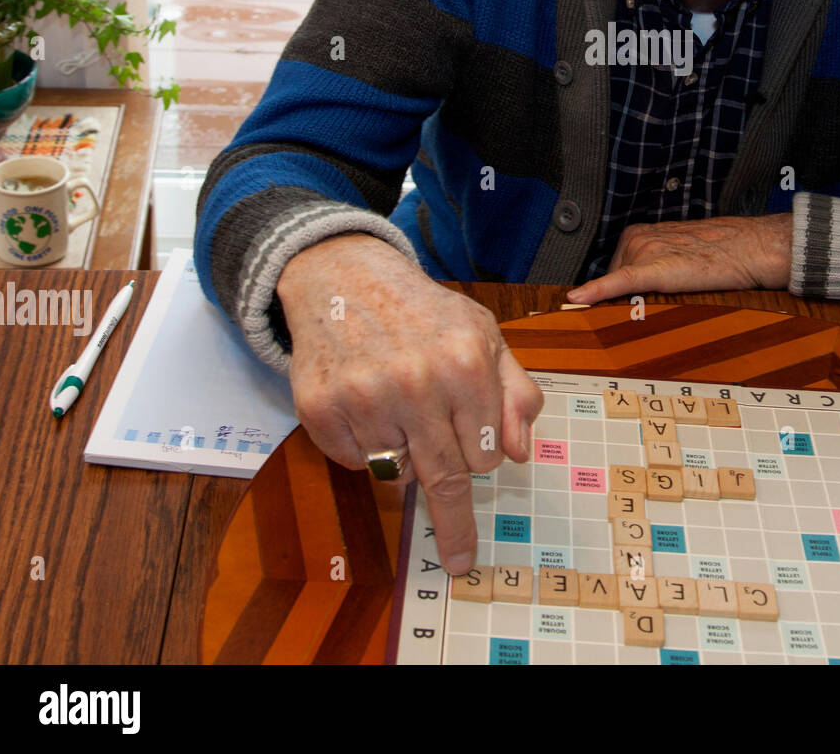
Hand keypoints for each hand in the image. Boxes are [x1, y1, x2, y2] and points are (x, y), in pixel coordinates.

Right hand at [276, 233, 542, 574]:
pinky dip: (366, 448)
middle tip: (461, 559)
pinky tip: (367, 405)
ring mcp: (364, 398)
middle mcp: (415, 382)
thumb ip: (514, 394)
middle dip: (454, 523)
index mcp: (465, 363)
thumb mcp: (485, 337)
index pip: (485, 454)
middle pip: (444, 480)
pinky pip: (355, 462)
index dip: (480, 453)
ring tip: (400, 407)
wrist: (346, 280)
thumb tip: (518, 454)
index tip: (472, 446)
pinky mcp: (321, 409)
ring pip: (398, 473)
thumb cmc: (426, 314)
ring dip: (406, 456)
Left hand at [564, 214, 791, 304]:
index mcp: (638, 233)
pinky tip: (577, 300)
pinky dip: (597, 290)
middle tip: (666, 298)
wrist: (749, 247)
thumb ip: (652, 265)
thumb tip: (634, 292)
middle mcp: (635, 238)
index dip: (623, 294)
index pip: (614, 273)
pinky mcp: (654, 268)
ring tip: (675, 295)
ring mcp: (643, 251)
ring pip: (622, 292)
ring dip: (637, 304)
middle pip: (614, 284)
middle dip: (631, 298)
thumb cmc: (719, 253)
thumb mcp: (676, 253)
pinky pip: (619, 282)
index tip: (619, 307)